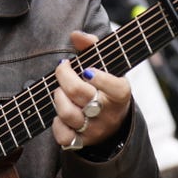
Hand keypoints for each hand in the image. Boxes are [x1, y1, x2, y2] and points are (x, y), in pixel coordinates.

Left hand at [52, 31, 131, 151]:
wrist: (113, 123)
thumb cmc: (106, 87)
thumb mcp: (107, 66)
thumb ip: (93, 46)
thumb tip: (76, 34)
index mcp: (120, 94)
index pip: (115, 87)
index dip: (100, 77)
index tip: (87, 69)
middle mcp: (109, 113)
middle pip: (80, 93)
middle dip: (64, 76)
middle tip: (62, 68)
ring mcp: (95, 129)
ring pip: (68, 114)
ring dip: (58, 97)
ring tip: (60, 91)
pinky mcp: (82, 142)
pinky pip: (64, 137)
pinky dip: (56, 125)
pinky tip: (60, 115)